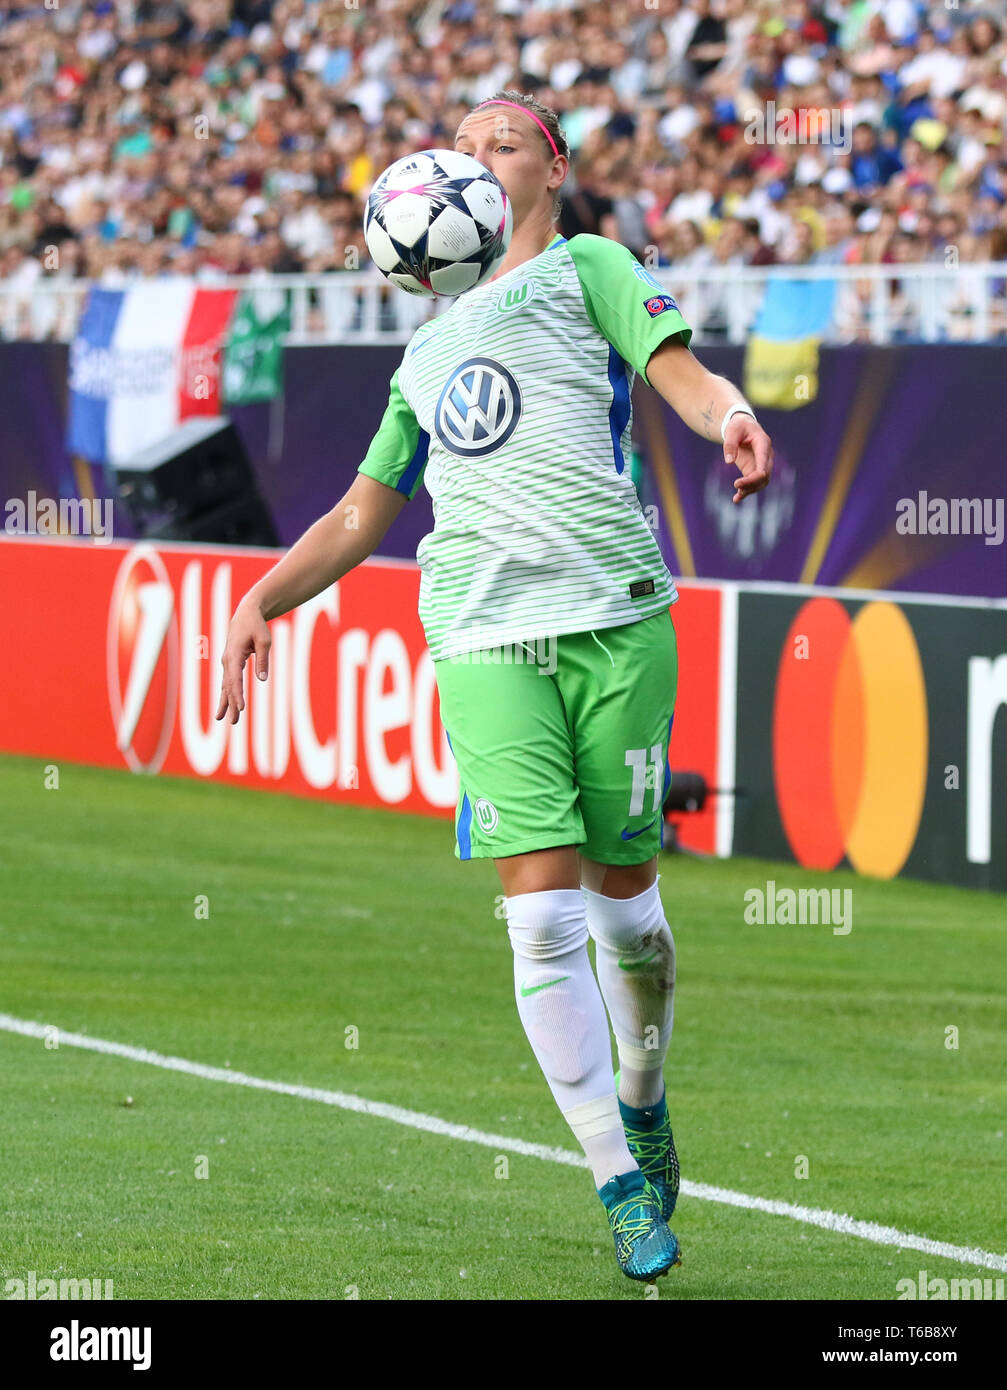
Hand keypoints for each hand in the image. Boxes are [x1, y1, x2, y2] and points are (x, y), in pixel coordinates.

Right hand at [215, 597, 270, 724]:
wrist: (245, 614)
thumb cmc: (256, 626)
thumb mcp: (264, 640)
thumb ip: (263, 659)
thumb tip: (262, 679)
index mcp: (234, 654)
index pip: (235, 679)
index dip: (238, 694)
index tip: (241, 707)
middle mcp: (227, 660)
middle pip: (228, 686)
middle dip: (230, 704)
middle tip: (233, 721)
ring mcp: (226, 662)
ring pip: (225, 686)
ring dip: (225, 702)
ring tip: (222, 719)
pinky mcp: (230, 664)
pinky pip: (227, 682)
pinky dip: (226, 694)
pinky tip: (226, 706)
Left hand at [724, 415, 772, 503]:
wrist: (741, 427)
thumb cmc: (738, 426)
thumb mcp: (732, 430)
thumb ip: (730, 444)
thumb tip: (729, 461)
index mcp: (763, 443)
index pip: (764, 460)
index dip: (759, 472)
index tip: (749, 479)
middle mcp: (766, 456)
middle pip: (765, 474)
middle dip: (752, 482)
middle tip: (736, 486)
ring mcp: (761, 464)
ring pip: (761, 482)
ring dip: (750, 490)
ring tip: (737, 496)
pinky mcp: (753, 470)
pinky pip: (753, 484)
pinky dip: (746, 492)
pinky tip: (736, 500)